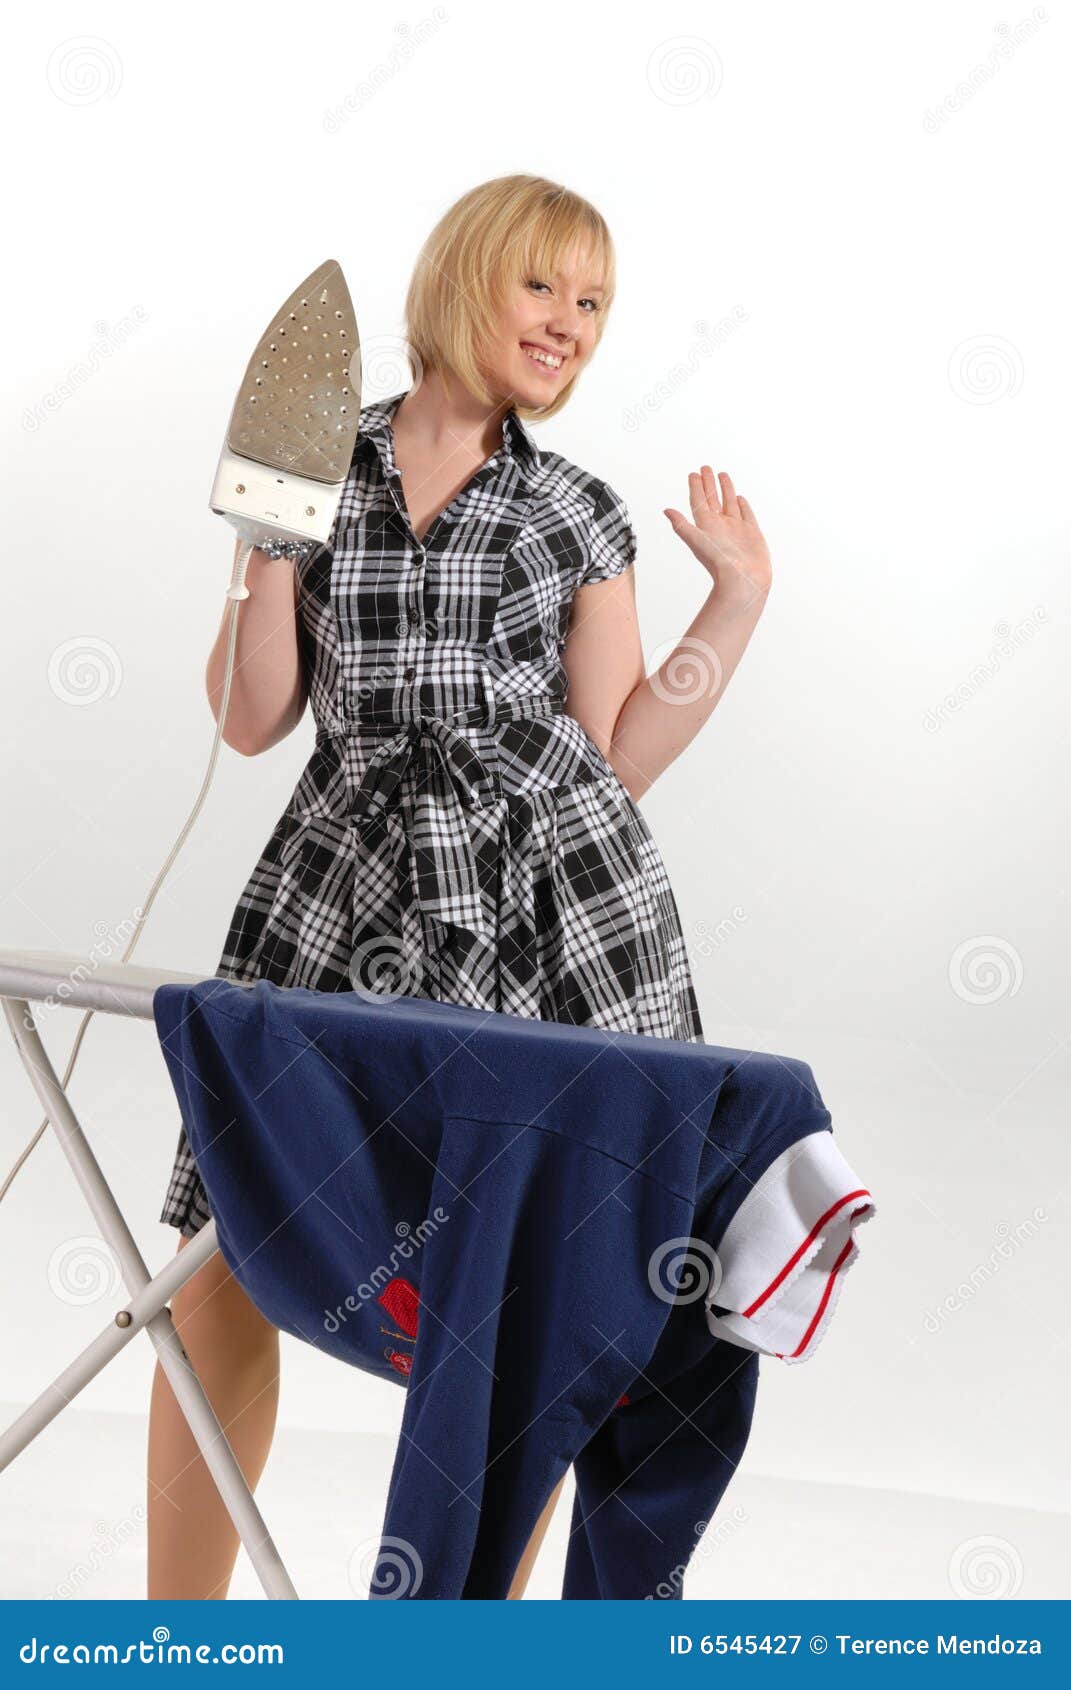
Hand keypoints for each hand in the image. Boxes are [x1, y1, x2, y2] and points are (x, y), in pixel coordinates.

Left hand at [663, 467, 771, 604]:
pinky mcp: (751, 532)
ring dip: (725, 489)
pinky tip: (739, 497)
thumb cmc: (719, 564)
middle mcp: (720, 526)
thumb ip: (682, 525)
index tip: (693, 473)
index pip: (698, 502)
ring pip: (729, 503)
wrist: (743, 580)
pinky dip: (742, 505)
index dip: (695, 487)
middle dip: (708, 484)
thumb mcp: (697, 541)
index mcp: (706, 526)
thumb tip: (666, 510)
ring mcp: (736, 529)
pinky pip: (745, 514)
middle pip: (712, 499)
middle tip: (705, 467)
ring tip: (722, 475)